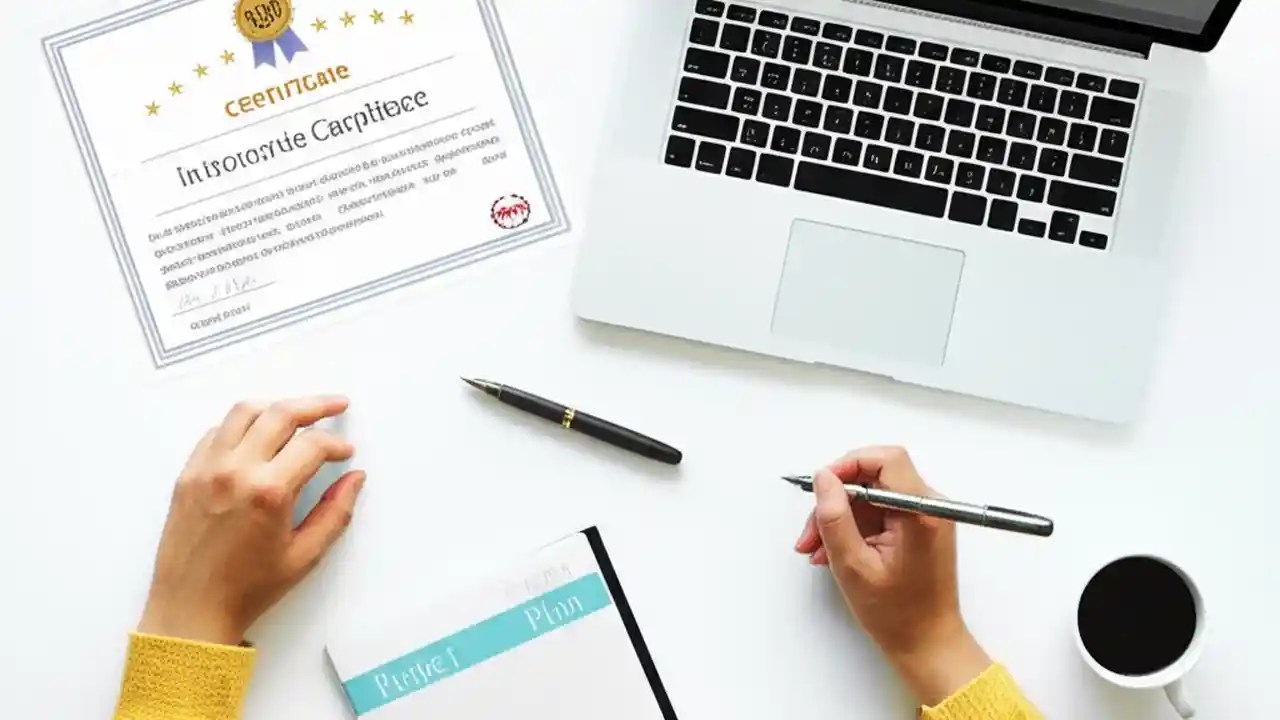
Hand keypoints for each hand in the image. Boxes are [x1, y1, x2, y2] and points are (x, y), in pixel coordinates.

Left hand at [138, 396, 365, 645]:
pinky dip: (240, 425)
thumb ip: (335, 512)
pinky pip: (215, 432)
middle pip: (281, 413)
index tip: (344, 453)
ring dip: (276, 407)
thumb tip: (354, 479)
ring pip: (244, 412)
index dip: (336, 444)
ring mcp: (206, 469)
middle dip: (315, 405)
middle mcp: (235, 472)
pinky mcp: (187, 474)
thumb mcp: (305, 555)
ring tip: (295, 413)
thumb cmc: (247, 589)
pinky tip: (256, 435)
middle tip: (334, 405)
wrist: (191, 609)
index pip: (312, 444)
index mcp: (268, 493)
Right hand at [794, 447, 989, 705]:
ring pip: (871, 498)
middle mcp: (929, 509)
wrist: (928, 645)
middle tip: (811, 530)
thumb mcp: (853, 566)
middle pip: (874, 479)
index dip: (849, 465)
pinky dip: (854, 528)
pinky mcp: (917, 529)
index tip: (823, 485)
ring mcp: (925, 519)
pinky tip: (832, 552)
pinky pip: (879, 514)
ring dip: (839, 518)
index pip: (886, 460)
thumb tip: (824, 479)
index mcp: (921, 513)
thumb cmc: (899, 616)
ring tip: (815, 549)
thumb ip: (835, 518)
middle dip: (836, 500)